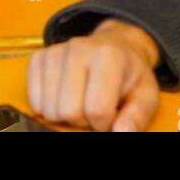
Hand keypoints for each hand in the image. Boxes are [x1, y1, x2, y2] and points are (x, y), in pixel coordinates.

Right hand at [26, 19, 160, 131]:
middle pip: (69, 111)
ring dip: (65, 115)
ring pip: (49, 109)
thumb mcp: (146, 96)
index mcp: (109, 56)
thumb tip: (121, 133)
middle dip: (83, 120)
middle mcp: (78, 49)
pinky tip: (64, 97)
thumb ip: (136, 118)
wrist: (116, 46)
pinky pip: (33, 101)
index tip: (112, 115)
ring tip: (81, 101)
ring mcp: (54, 52)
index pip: (97, 110)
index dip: (105, 123)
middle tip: (95, 109)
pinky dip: (47, 107)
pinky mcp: (38, 58)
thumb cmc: (130, 75)